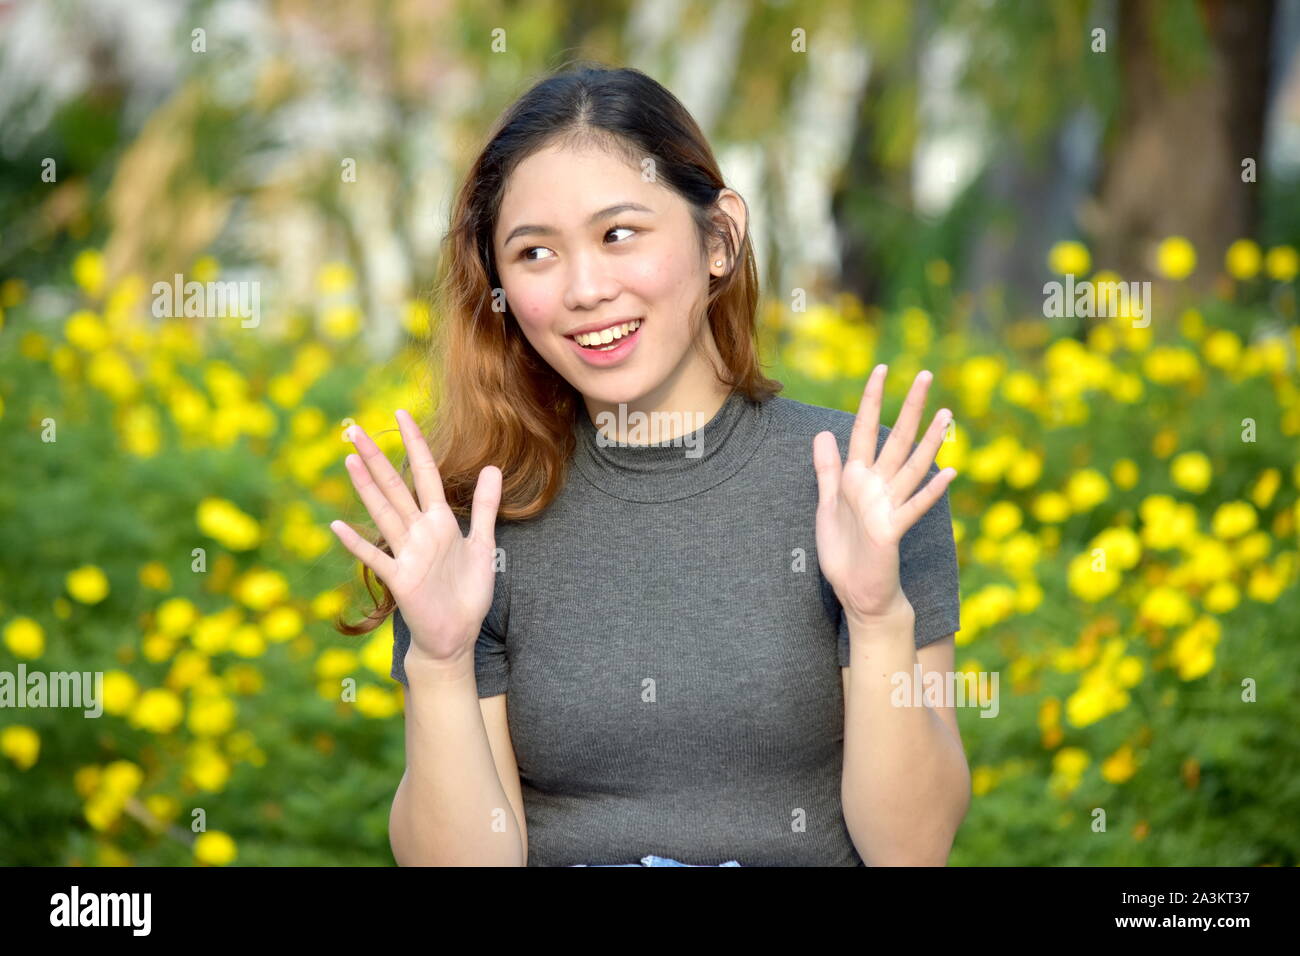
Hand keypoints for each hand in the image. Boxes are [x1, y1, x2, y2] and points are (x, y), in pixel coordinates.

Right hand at [329, 409, 501, 664]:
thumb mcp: (484, 545)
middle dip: (377, 458)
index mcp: (440, 521)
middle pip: (395, 487)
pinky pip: (377, 556)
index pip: (424, 473)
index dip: (414, 444)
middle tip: (353, 429)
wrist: (456, 636)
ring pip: (384, 513)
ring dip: (367, 488)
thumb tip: (492, 466)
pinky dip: (358, 542)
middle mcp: (419, 532)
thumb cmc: (467, 593)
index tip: (401, 413)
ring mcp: (406, 553)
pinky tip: (338, 526)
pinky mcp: (400, 579)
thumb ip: (486, 507)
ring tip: (349, 461)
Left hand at [812, 365, 954, 624]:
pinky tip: (949, 473)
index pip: (864, 430)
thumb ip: (827, 470)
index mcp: (857, 478)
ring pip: (912, 467)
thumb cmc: (843, 552)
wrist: (856, 593)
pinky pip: (913, 507)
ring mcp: (888, 507)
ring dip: (929, 442)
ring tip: (947, 415)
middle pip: (895, 440)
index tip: (882, 370)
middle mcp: (877, 487)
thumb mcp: (827, 505)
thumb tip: (823, 433)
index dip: (872, 401)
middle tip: (927, 376)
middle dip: (910, 408)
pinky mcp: (892, 531)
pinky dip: (931, 491)